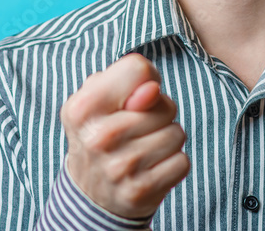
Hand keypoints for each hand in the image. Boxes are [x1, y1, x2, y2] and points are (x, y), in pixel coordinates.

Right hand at [59, 52, 189, 219]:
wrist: (90, 195)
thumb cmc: (102, 132)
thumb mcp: (100, 99)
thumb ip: (129, 80)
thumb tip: (152, 90)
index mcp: (82, 107)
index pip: (137, 68)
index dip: (145, 79)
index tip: (133, 98)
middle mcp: (97, 137)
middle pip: (165, 105)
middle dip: (160, 114)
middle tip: (137, 129)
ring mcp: (119, 168)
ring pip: (177, 133)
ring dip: (168, 139)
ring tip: (145, 148)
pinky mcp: (139, 192)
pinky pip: (182, 162)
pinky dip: (173, 163)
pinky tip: (151, 168)